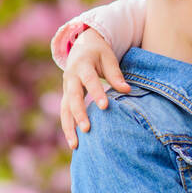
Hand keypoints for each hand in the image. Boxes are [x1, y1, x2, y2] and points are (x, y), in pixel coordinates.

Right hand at [61, 28, 129, 148]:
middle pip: (73, 98)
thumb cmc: (98, 53)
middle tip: (87, 129)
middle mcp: (71, 78)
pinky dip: (68, 128)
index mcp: (82, 66)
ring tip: (75, 145)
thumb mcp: (108, 58)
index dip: (96, 93)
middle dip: (79, 114)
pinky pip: (65, 114)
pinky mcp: (66, 97)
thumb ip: (116, 74)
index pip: (90, 81)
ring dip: (69, 127)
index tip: (105, 106)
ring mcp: (66, 89)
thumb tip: (127, 90)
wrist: (81, 46)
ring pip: (64, 109)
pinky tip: (74, 143)